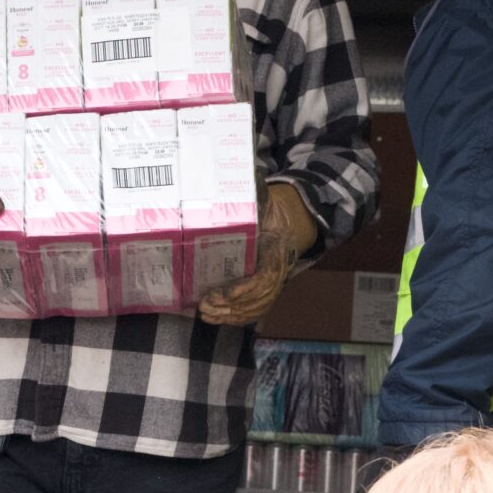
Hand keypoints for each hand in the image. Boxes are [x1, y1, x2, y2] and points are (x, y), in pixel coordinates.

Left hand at [198, 182, 317, 324]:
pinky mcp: (265, 293)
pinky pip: (253, 312)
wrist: (287, 226)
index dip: (244, 289)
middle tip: (205, 304)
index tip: (224, 293)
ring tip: (206, 314)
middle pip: (256, 298)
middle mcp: (277, 272)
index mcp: (276, 251)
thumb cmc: (271, 213)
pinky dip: (235, 319)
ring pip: (254, 308)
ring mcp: (273, 285)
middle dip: (231, 305)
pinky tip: (215, 317)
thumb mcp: (265, 200)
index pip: (263, 277)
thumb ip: (257, 192)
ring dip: (229, 316)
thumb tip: (248, 173)